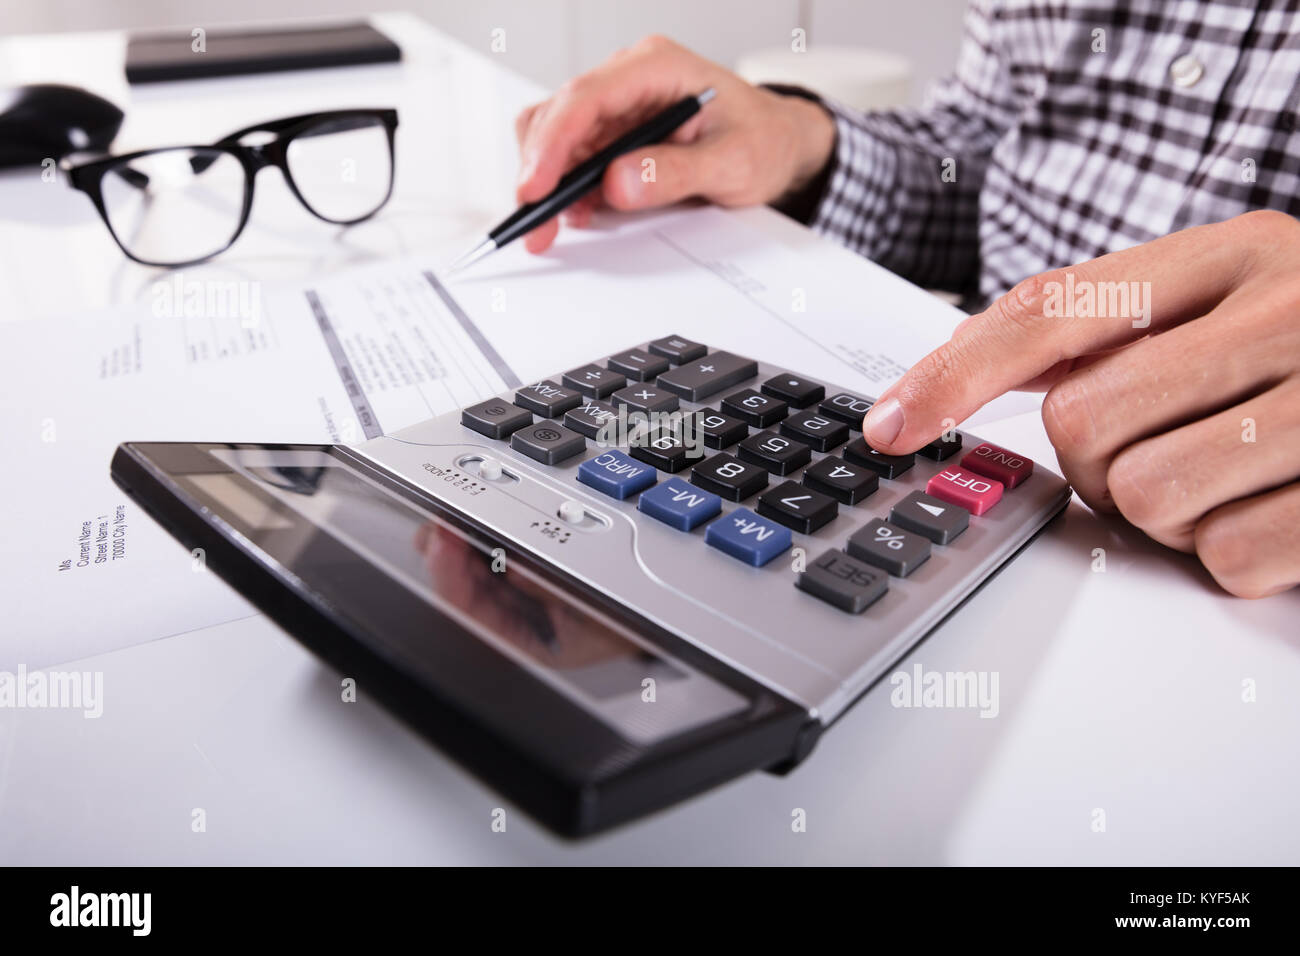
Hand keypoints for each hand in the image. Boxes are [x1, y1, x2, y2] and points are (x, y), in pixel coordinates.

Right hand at [513, 35, 834, 252]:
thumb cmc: (764, 141)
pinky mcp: (614, 135)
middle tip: (537, 226)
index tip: (535, 188)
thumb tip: (618, 181)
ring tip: (552, 228)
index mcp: (656, 67)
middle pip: (557, 116)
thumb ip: (677, 172)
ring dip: (549, 185)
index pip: (585, 97)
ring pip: (555, 138)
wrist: (779, 146)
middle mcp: (629, 80)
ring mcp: (618, 108)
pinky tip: (577, 215)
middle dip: (539, 172)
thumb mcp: (733, 162)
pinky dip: (566, 190)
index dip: (552, 144)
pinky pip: (573, 159)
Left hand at [860, 210, 1299, 597]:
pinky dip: (1229, 552)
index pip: (1053, 310)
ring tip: (1224, 471)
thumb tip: (963, 356)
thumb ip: (1106, 319)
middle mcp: (1290, 310)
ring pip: (1144, 497)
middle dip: (1095, 460)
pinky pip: (1224, 559)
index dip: (955, 373)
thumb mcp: (1222, 294)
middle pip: (1085, 424)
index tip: (889, 425)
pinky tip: (1273, 506)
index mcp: (1233, 252)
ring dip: (1163, 508)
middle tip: (1152, 445)